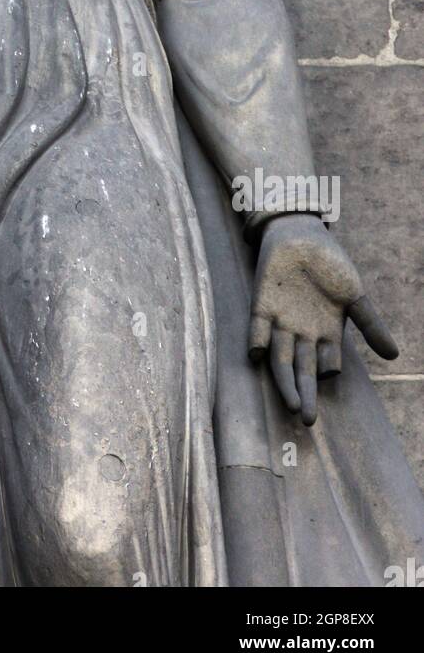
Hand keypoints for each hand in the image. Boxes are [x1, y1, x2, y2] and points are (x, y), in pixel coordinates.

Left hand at [248, 213, 397, 424]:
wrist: (300, 233)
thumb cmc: (330, 265)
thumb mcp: (354, 294)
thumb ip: (370, 324)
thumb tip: (394, 356)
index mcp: (327, 333)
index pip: (327, 364)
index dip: (328, 375)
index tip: (330, 387)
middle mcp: (303, 333)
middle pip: (303, 370)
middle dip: (305, 394)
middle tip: (307, 420)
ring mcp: (281, 321)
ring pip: (281, 358)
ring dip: (284, 381)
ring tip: (291, 403)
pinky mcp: (261, 306)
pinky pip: (258, 329)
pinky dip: (257, 341)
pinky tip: (259, 354)